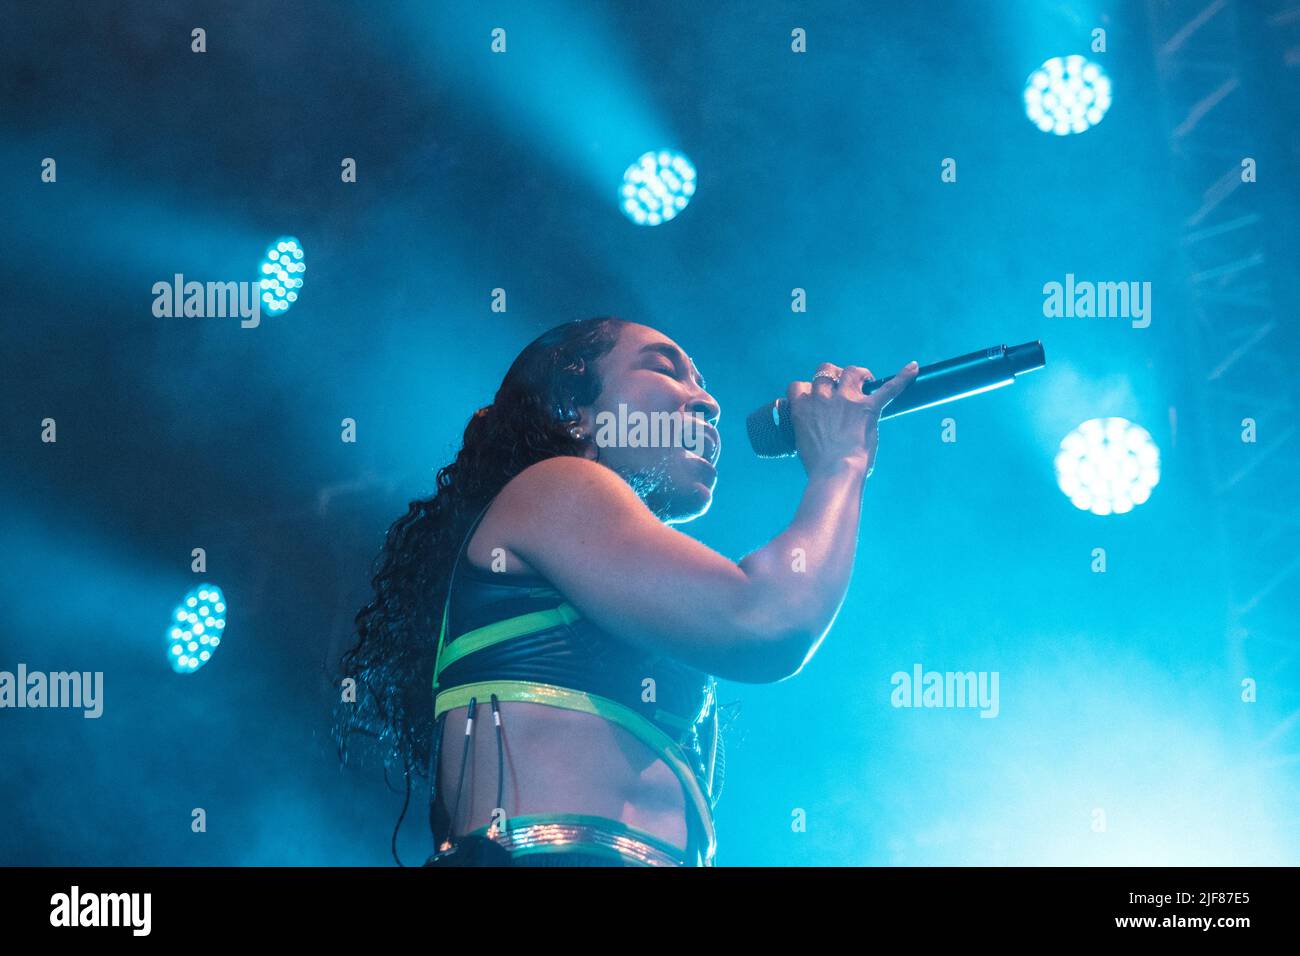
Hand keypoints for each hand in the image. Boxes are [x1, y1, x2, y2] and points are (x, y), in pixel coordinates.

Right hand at [786, 360, 919, 476]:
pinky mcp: (869, 408)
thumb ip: (808, 429)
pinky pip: (889, 388)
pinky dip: (903, 377)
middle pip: (825, 371)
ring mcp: (847, 400)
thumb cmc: (818, 465)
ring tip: (864, 380)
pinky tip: (913, 368)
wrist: (835, 471)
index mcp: (803, 407)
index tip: (812, 396)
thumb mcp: (802, 442)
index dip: (806, 388)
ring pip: (851, 371)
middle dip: (832, 375)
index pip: (798, 385)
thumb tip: (818, 432)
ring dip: (857, 374)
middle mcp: (822, 398)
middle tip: (840, 385)